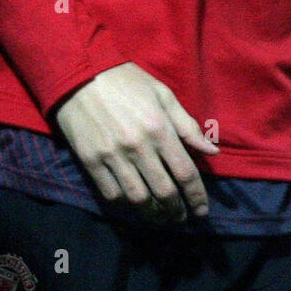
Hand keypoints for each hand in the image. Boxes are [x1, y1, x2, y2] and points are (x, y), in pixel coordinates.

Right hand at [54, 62, 217, 222]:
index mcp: (158, 127)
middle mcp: (137, 146)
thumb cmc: (125, 81)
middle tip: (181, 217)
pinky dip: (126, 205)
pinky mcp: (90, 161)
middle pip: (164, 191)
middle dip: (176, 210)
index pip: (185, 172)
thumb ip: (186, 125)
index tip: (201, 210)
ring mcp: (112, 156)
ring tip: (160, 215)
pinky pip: (111, 194)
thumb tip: (212, 151)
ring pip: (138, 199)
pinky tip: (134, 205)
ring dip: (153, 213)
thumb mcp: (162, 94)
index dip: (196, 196)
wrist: (79, 74)